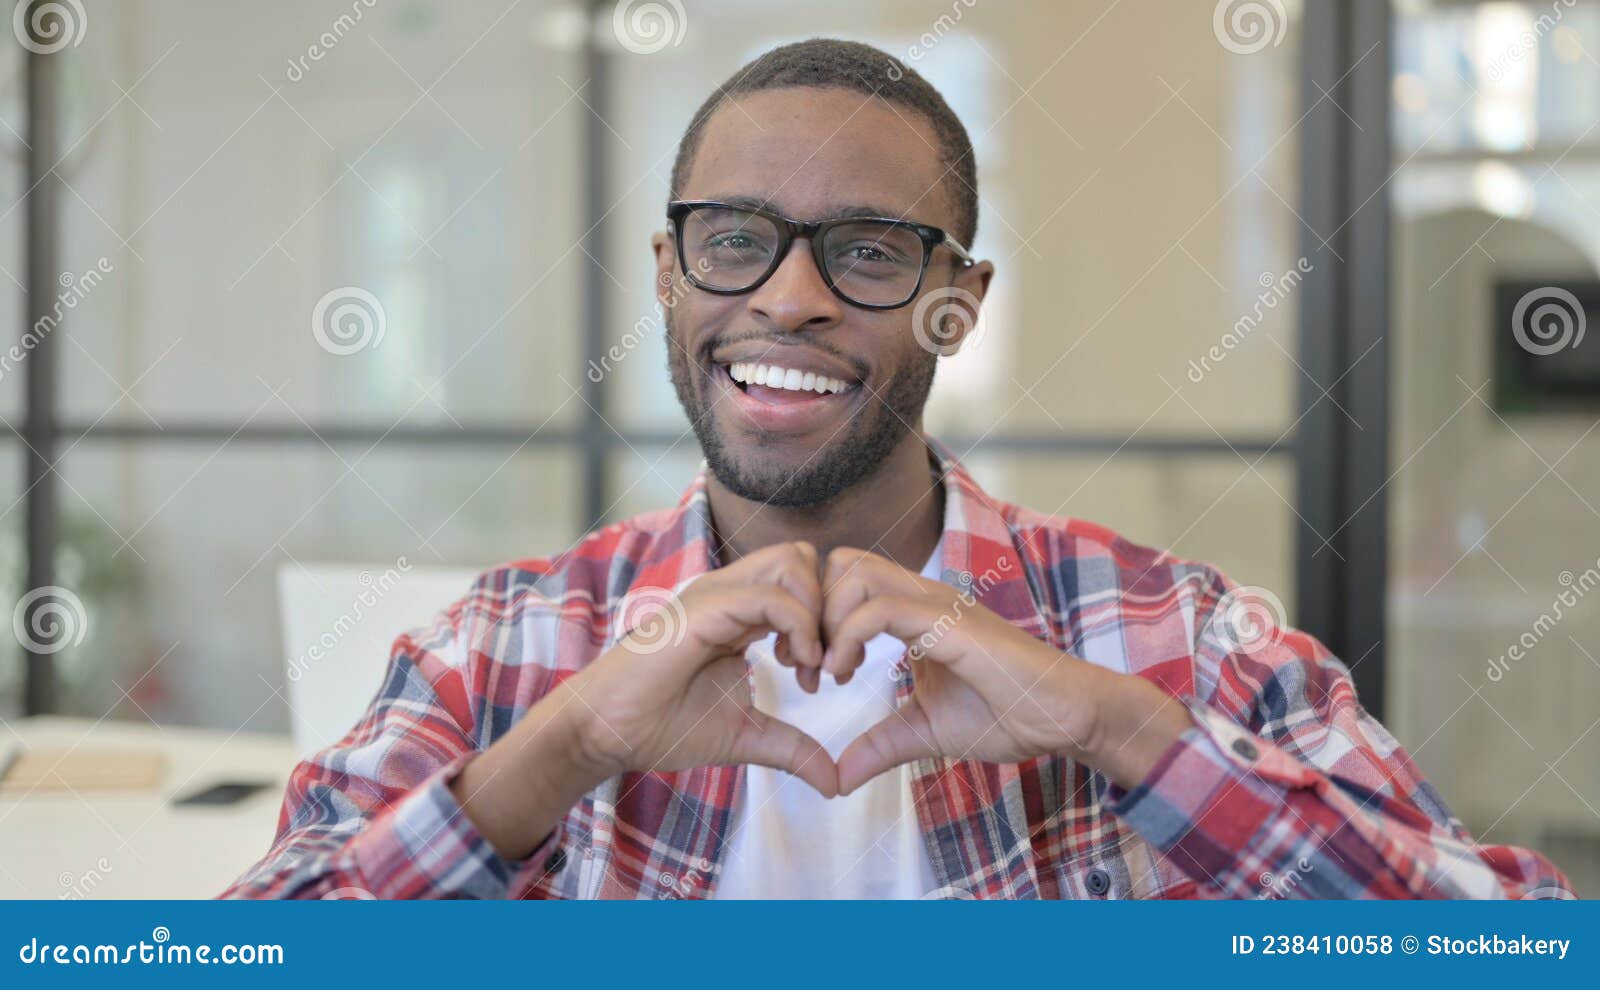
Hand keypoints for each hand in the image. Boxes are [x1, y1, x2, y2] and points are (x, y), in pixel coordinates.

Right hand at [560, 540, 837, 796]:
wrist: (606, 731)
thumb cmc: (662, 726)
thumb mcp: (745, 737)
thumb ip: (792, 748)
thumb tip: (836, 782)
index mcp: (740, 610)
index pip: (803, 580)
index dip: (828, 621)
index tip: (826, 675)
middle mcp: (731, 592)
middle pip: (803, 557)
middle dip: (830, 605)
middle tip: (824, 663)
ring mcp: (717, 594)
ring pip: (794, 562)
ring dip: (817, 612)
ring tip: (807, 666)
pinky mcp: (706, 609)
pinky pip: (773, 596)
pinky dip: (799, 628)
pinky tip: (795, 668)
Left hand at [819, 548, 1189, 794]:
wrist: (1068, 716)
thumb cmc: (1009, 714)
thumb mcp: (925, 732)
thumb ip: (879, 745)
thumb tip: (837, 778)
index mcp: (915, 609)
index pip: (847, 579)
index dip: (818, 618)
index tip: (813, 670)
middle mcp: (922, 594)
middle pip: (842, 563)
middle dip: (813, 610)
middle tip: (812, 666)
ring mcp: (937, 603)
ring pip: (855, 573)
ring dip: (827, 620)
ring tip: (830, 671)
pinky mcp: (950, 623)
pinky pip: (882, 609)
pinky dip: (849, 636)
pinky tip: (846, 673)